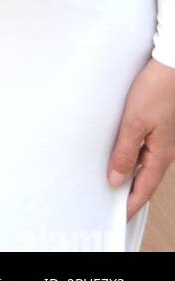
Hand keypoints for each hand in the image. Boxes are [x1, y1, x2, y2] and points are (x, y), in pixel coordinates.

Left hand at [107, 58, 174, 219]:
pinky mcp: (159, 124)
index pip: (145, 188)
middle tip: (111, 199)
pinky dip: (132, 153)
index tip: (119, 215)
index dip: (131, 203)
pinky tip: (120, 149)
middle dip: (130, 190)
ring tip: (111, 177)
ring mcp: (163, 137)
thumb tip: (117, 179)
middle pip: (145, 177)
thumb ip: (125, 152)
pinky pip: (144, 146)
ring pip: (144, 161)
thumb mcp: (134, 122)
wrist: (172, 65)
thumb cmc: (156, 90)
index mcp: (162, 154)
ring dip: (129, 170)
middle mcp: (165, 149)